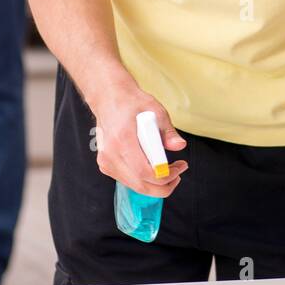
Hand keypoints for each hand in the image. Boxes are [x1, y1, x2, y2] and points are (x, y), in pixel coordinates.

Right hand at [93, 80, 187, 195]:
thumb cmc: (131, 103)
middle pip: (140, 185)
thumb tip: (179, 145)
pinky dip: (143, 179)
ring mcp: (105, 161)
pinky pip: (129, 181)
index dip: (165, 175)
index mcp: (122, 139)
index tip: (179, 168)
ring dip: (155, 184)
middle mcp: (110, 153)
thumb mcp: (155, 110)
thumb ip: (168, 131)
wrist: (109, 99)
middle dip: (164, 186)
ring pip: (135, 185)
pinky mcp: (105, 165)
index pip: (144, 171)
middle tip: (178, 173)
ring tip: (168, 168)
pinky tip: (152, 167)